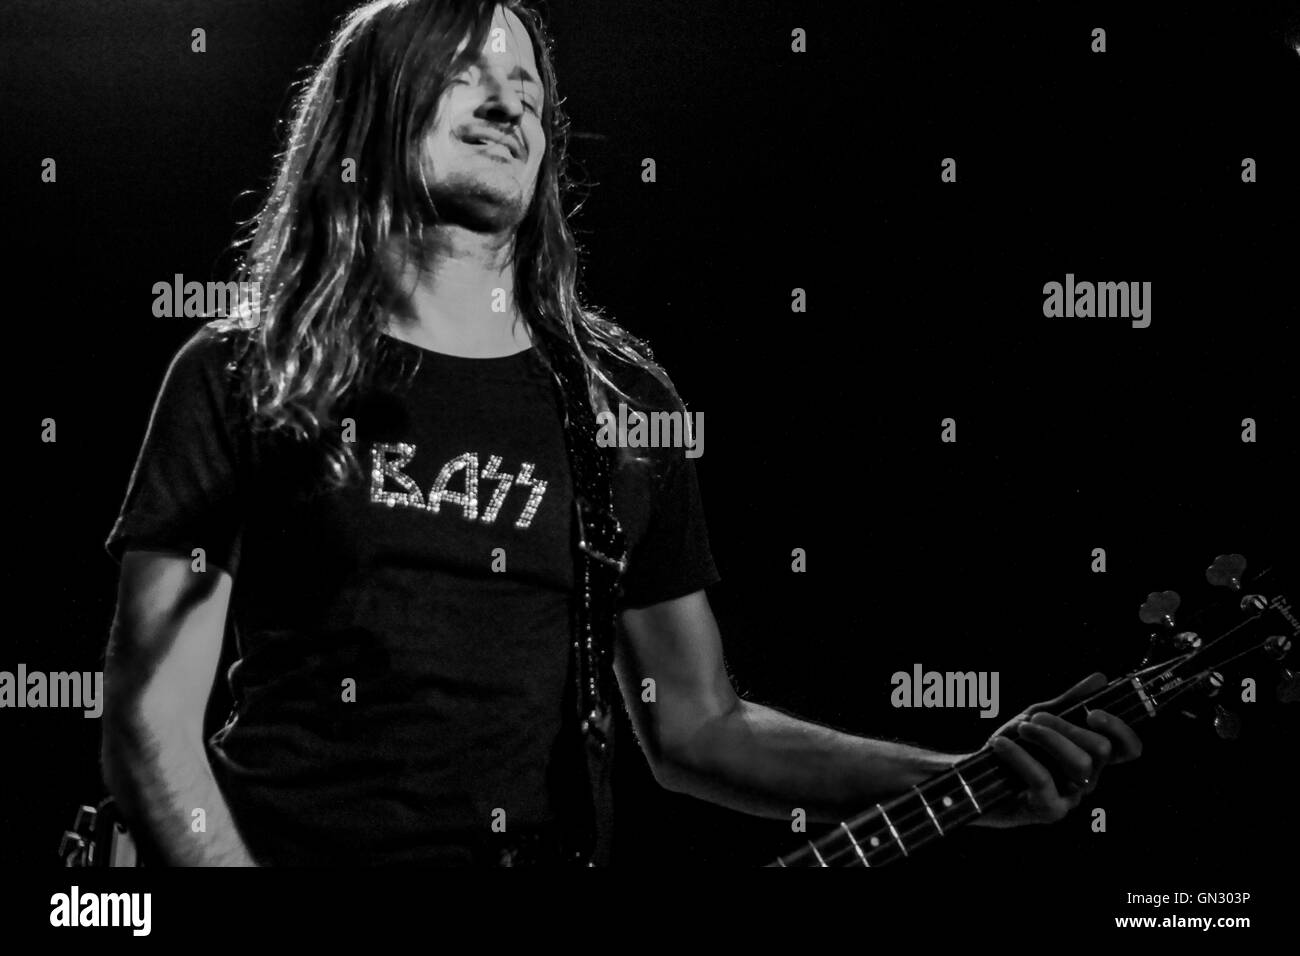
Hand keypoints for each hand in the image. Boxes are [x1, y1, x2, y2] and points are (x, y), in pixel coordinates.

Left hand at [973, 672, 1141, 827]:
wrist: (976, 776)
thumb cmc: (1015, 747)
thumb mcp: (1039, 719)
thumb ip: (1069, 702)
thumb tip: (1101, 678)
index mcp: (1091, 756)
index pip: (1128, 749)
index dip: (1121, 731)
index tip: (1093, 713)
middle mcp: (1088, 779)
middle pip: (1100, 750)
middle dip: (1067, 727)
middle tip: (1036, 718)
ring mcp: (1071, 797)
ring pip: (1080, 764)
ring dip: (1048, 738)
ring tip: (1021, 729)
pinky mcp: (1049, 811)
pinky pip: (1043, 780)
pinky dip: (1020, 756)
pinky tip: (1001, 744)